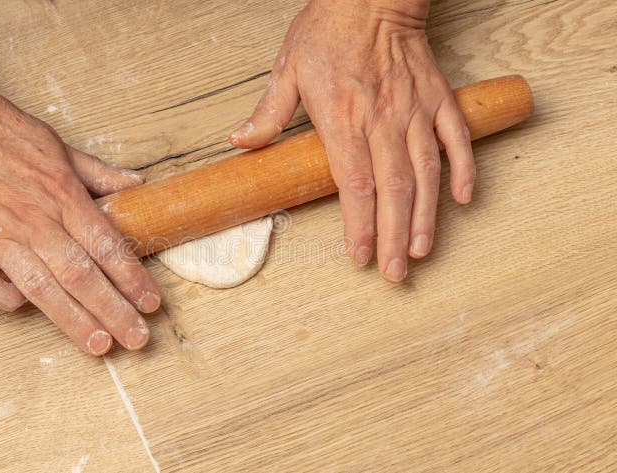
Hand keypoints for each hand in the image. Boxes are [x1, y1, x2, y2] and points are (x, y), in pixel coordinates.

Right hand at [0, 86, 160, 354]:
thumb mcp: (59, 145)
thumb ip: (98, 172)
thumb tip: (137, 185)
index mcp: (62, 195)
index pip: (107, 245)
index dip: (132, 278)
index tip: (152, 304)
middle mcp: (34, 221)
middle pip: (81, 276)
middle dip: (114, 311)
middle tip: (137, 339)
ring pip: (41, 289)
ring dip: (73, 320)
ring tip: (99, 345)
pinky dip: (9, 302)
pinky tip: (27, 310)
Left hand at [230, 0, 474, 281]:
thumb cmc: (328, 30)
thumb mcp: (287, 68)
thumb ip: (268, 113)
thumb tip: (241, 142)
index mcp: (344, 120)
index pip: (354, 185)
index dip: (359, 225)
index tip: (359, 256)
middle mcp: (384, 121)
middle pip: (393, 190)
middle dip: (394, 236)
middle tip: (395, 273)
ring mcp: (415, 111)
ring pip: (427, 173)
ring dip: (426, 216)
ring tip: (422, 251)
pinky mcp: (438, 99)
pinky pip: (456, 139)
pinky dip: (464, 169)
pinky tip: (463, 200)